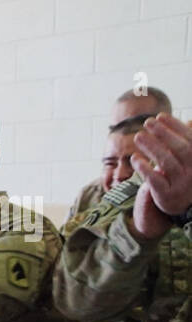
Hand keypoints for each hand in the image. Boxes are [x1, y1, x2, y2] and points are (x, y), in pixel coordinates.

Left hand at [130, 115, 191, 239]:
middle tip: (147, 122)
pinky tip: (134, 158)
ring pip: (166, 163)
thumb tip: (189, 121)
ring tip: (138, 136)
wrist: (182, 206)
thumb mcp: (187, 160)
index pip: (189, 139)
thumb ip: (187, 143)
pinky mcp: (167, 196)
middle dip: (163, 134)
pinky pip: (155, 180)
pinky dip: (144, 168)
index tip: (160, 116)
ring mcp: (181, 184)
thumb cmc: (182, 176)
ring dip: (152, 147)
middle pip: (179, 149)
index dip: (175, 126)